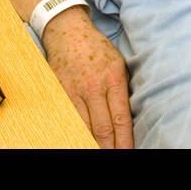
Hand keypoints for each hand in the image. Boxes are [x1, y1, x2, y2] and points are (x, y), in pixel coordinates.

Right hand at [42, 6, 133, 148]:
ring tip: (101, 151)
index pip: (120, 119)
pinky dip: (76, 132)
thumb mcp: (119, 63)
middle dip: (110, 148)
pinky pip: (69, 118)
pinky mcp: (60, 92)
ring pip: (84, 127)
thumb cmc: (97, 49)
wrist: (68, 32)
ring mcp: (74, 91)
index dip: (125, 141)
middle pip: (102, 128)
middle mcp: (93, 86)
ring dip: (92, 144)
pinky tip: (82, 141)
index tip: (128, 152)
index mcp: (113, 78)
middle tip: (116, 157)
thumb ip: (124, 89)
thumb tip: (130, 119)